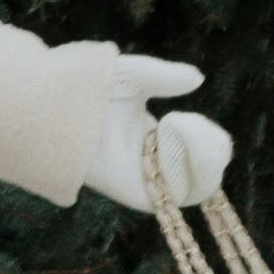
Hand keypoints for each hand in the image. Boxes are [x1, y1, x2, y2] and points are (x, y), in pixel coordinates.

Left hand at [84, 51, 233, 216]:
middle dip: (213, 149)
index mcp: (152, 138)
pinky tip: (181, 140)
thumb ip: (166, 77)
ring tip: (190, 130)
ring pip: (202, 185)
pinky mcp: (142, 197)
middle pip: (206, 171)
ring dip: (208, 157)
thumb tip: (198, 78)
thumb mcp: (134, 76)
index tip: (196, 121)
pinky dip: (197, 170)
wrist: (60, 110)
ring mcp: (149, 182)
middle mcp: (154, 163)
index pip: (197, 151)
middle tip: (199, 128)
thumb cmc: (88, 90)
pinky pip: (184, 195)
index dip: (208, 139)